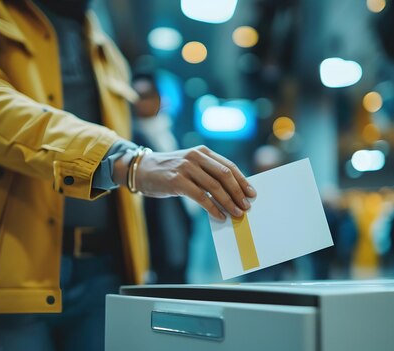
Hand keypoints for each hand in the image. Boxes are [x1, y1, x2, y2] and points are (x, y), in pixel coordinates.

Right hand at [113, 146, 255, 219]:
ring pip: (215, 187)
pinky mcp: (177, 181)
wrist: (141, 169)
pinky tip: (219, 216)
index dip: (242, 180)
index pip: (228, 166)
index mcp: (202, 152)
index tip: (252, 194)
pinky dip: (213, 208)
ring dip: (228, 202)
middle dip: (238, 193)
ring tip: (236, 214)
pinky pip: (201, 196)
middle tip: (246, 207)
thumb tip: (231, 193)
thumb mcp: (190, 166)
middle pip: (225, 175)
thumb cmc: (169, 171)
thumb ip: (208, 174)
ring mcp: (186, 168)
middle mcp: (195, 156)